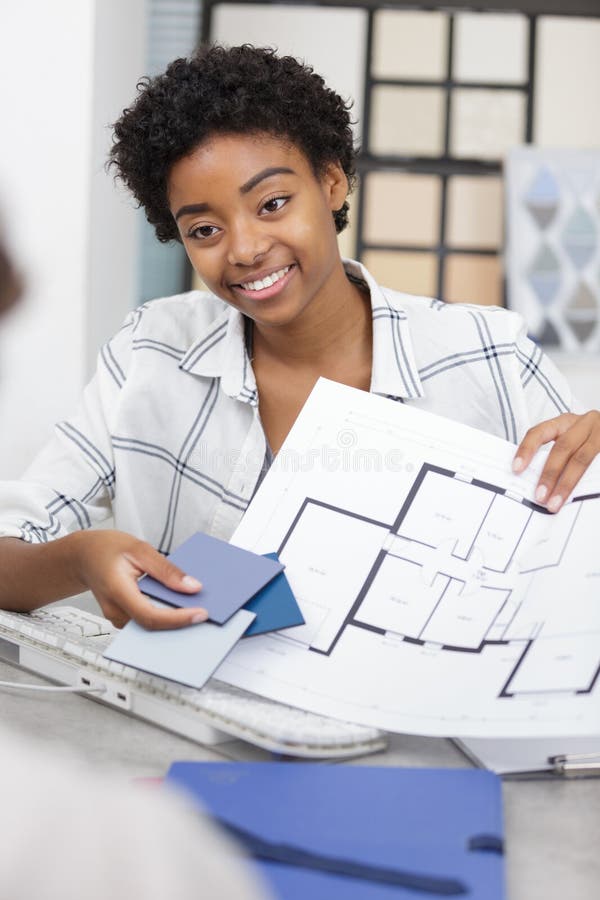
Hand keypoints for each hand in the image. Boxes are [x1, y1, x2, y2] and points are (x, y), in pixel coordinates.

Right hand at [70, 529, 207, 628]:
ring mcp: (118, 617)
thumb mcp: (139, 548)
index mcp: (117, 590)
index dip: (177, 620)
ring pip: (150, 628)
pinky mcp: (124, 617)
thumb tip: (192, 587)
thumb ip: (167, 569)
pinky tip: (180, 607)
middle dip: (181, 624)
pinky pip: (147, 622)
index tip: (200, 614)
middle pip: (152, 627)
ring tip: (197, 610)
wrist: (83, 556)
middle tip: (207, 616)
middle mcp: (115, 610)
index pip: (150, 616)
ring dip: (174, 622)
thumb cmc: (107, 549)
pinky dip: (165, 616)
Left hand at [512, 411, 599, 512]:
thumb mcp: (571, 439)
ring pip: (582, 459)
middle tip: (539, 496)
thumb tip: (537, 486)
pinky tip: (582, 496)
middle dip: (549, 474)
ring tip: (555, 502)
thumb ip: (556, 456)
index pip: (539, 432)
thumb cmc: (588, 440)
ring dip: (567, 483)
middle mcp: (584, 423)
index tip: (516, 469)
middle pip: (563, 447)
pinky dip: (588, 482)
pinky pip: (597, 465)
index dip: (526, 450)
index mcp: (565, 422)